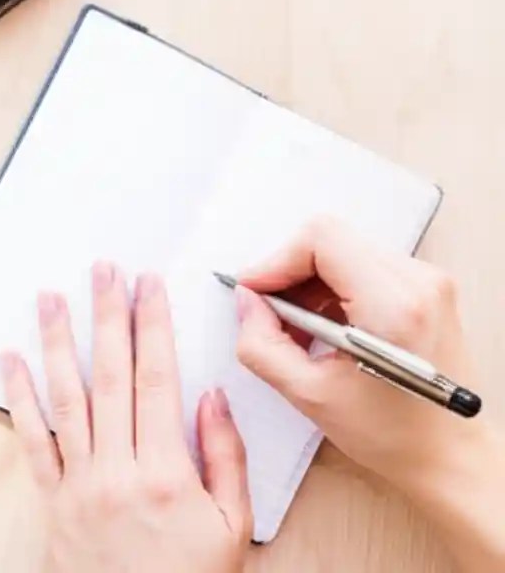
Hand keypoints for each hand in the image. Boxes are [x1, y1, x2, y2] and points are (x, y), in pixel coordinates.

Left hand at [0, 263, 251, 572]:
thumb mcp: (234, 526)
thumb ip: (224, 458)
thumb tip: (210, 396)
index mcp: (167, 473)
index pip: (157, 380)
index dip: (152, 325)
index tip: (149, 286)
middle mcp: (117, 471)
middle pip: (110, 377)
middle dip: (107, 317)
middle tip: (103, 271)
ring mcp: (79, 484)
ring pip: (66, 398)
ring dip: (57, 343)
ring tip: (51, 299)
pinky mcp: (52, 500)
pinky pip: (31, 440)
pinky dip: (18, 397)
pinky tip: (10, 362)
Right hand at [235, 217, 504, 571]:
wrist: (450, 456)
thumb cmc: (395, 436)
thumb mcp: (309, 395)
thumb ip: (262, 344)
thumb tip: (246, 302)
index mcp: (394, 306)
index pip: (321, 239)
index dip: (277, 261)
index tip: (255, 291)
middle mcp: (418, 284)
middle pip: (331, 240)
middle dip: (290, 274)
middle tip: (271, 315)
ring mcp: (428, 283)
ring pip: (344, 251)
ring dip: (310, 284)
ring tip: (300, 332)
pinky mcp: (426, 290)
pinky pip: (364, 266)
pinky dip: (332, 291)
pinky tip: (325, 330)